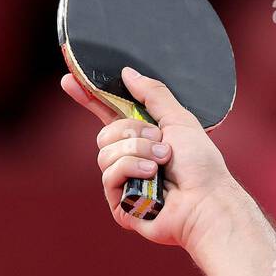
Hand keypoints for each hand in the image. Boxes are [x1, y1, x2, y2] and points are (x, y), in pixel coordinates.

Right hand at [61, 67, 238, 250]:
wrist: (206, 199)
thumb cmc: (200, 164)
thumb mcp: (179, 119)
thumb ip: (153, 94)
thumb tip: (127, 73)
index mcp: (144, 136)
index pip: (108, 113)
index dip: (89, 97)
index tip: (69, 80)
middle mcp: (130, 157)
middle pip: (105, 132)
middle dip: (132, 132)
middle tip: (159, 139)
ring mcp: (123, 181)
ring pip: (106, 153)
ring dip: (138, 151)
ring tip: (162, 161)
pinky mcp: (118, 202)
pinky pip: (110, 174)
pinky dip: (133, 169)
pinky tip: (152, 177)